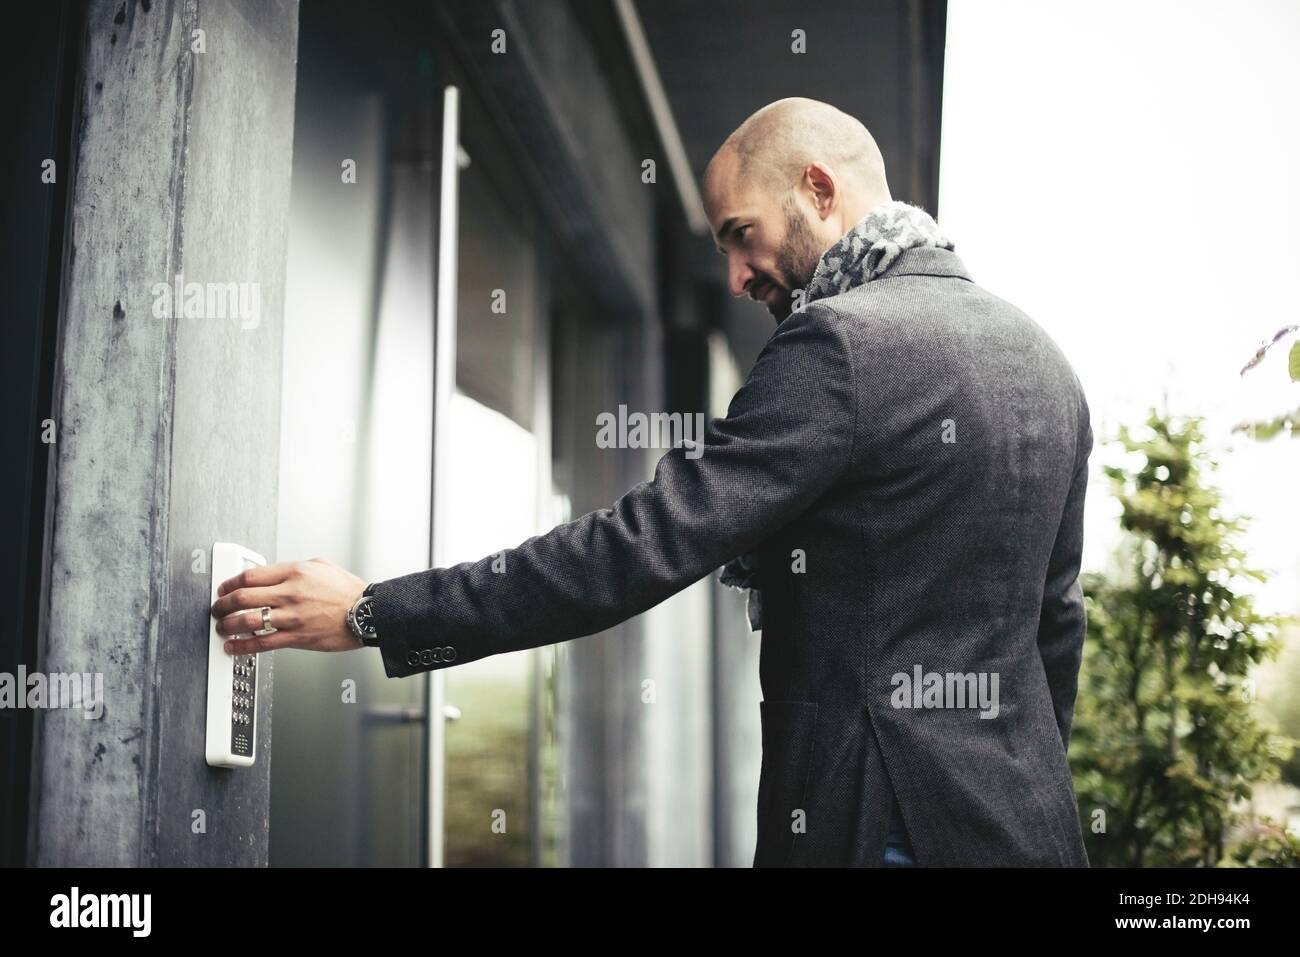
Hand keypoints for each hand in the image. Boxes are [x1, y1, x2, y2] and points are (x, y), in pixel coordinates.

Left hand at [209, 557, 367, 655]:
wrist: (368, 613)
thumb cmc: (349, 591)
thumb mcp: (321, 565)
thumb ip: (295, 567)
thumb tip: (275, 571)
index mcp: (295, 572)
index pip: (251, 576)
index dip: (231, 583)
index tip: (224, 588)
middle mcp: (291, 593)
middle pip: (243, 597)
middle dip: (222, 604)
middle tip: (217, 608)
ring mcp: (292, 616)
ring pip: (247, 620)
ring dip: (227, 625)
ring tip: (221, 627)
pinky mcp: (297, 637)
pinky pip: (263, 642)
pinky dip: (243, 646)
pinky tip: (233, 647)